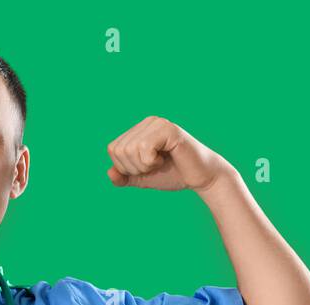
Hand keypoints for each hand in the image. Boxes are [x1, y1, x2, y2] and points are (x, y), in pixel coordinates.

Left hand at [106, 116, 230, 192]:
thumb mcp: (143, 178)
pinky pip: (144, 148)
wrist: (200, 178)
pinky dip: (151, 161)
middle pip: (119, 150)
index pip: (113, 149)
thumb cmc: (173, 175)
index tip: (146, 168)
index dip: (125, 167)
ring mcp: (158, 123)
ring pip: (130, 149)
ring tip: (160, 163)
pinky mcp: (169, 129)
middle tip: (154, 167)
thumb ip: (125, 177)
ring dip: (143, 166)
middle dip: (134, 168)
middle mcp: (148, 122)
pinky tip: (165, 159)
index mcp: (139, 130)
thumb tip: (109, 173)